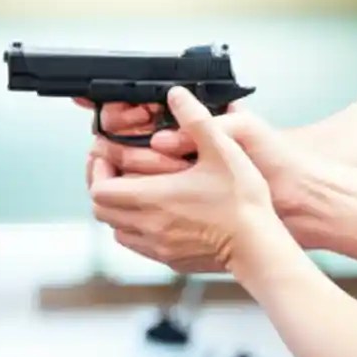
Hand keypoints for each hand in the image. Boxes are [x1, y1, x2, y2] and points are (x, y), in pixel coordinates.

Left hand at [89, 87, 277, 272]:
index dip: (98, 171)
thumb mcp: (221, 149)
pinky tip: (160, 215)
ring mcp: (158, 246)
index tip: (109, 158)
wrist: (258, 246)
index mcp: (153, 197)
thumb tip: (177, 96)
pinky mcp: (170, 259)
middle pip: (102, 211)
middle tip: (120, 172)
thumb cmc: (241, 202)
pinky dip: (138, 229)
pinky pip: (139, 246)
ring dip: (120, 211)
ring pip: (118, 230)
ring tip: (139, 193)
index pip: (100, 189)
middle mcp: (149, 225)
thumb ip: (195, 120)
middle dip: (105, 188)